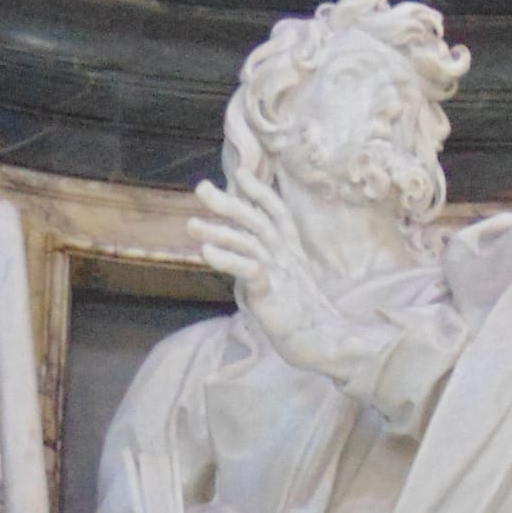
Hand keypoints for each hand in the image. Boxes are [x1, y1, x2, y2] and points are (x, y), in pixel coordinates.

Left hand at [194, 171, 364, 379]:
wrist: (320, 340)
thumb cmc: (301, 312)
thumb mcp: (288, 278)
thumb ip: (270, 259)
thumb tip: (248, 246)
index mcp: (292, 250)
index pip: (277, 212)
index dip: (260, 191)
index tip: (240, 172)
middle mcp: (286, 256)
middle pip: (256, 220)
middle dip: (229, 202)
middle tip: (201, 187)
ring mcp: (280, 273)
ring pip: (247, 243)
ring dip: (218, 231)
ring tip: (191, 224)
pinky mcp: (271, 293)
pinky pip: (248, 270)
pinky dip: (227, 259)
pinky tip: (206, 252)